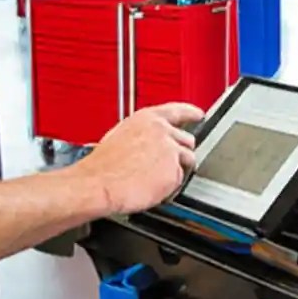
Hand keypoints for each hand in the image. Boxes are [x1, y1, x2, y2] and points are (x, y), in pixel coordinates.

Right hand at [75, 103, 204, 214]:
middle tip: (168, 163)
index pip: (178, 111)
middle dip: (181, 151)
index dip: (191, 113)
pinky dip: (170, 186)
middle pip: (187, 139)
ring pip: (188, 160)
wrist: (99, 183)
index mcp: (148, 119)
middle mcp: (163, 132)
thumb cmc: (103, 165)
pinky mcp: (174, 172)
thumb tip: (148, 142)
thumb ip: (142, 134)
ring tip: (157, 179)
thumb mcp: (120, 136)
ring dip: (177, 169)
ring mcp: (171, 151)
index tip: (198, 114)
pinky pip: (180, 180)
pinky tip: (153, 187)